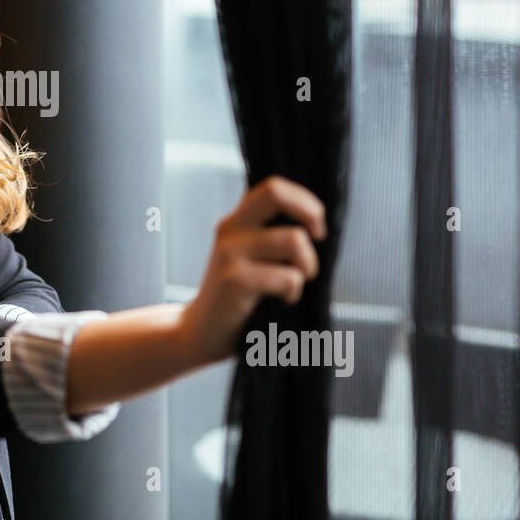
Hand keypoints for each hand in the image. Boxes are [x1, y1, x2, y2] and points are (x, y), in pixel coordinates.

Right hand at [177, 175, 326, 365]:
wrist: (200, 332)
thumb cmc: (238, 298)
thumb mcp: (251, 258)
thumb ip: (273, 237)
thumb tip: (319, 228)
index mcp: (237, 220)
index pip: (274, 187)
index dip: (305, 202)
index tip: (316, 229)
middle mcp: (231, 229)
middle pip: (276, 194)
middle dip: (310, 214)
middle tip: (317, 241)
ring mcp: (230, 253)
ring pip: (294, 240)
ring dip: (307, 266)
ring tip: (294, 284)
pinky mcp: (235, 279)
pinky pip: (288, 277)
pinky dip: (294, 292)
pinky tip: (280, 301)